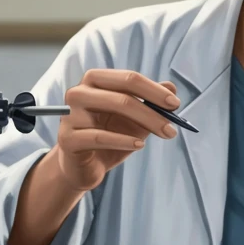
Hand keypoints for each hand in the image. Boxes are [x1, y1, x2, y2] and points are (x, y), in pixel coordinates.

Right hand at [55, 69, 181, 191]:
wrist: (82, 167)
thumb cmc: (109, 136)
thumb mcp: (134, 119)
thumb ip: (150, 102)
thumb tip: (171, 86)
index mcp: (94, 80)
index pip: (128, 78)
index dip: (154, 90)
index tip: (175, 103)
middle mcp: (79, 92)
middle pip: (123, 94)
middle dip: (154, 109)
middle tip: (174, 126)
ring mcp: (71, 114)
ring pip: (114, 108)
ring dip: (146, 121)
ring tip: (165, 134)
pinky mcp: (68, 139)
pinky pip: (100, 137)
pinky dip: (124, 140)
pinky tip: (140, 145)